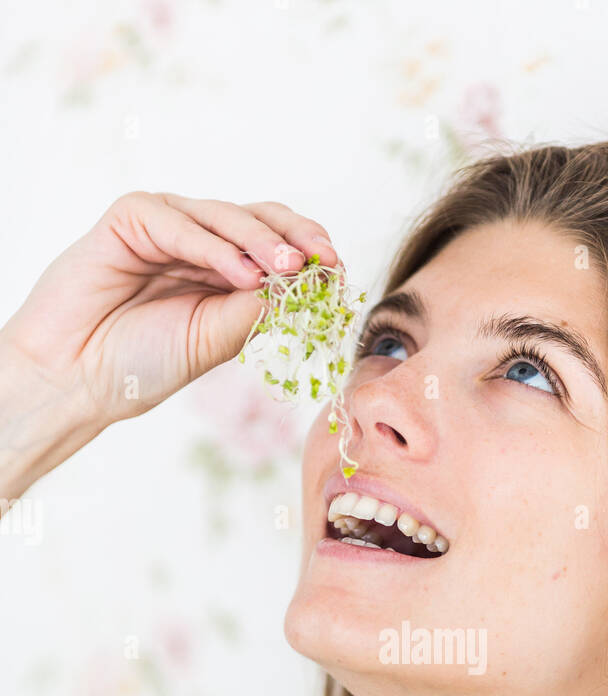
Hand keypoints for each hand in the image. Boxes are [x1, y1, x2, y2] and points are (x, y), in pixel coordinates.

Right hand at [1, 191, 340, 432]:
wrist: (79, 377)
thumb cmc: (142, 364)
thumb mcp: (217, 340)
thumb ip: (256, 308)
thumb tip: (307, 281)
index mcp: (223, 272)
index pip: (277, 245)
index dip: (309, 252)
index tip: (339, 272)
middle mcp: (199, 243)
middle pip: (260, 220)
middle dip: (296, 239)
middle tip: (324, 260)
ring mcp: (165, 226)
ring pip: (226, 217)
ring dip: (262, 242)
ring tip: (289, 269)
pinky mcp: (131, 218)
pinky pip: (178, 221)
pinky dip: (213, 246)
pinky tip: (241, 274)